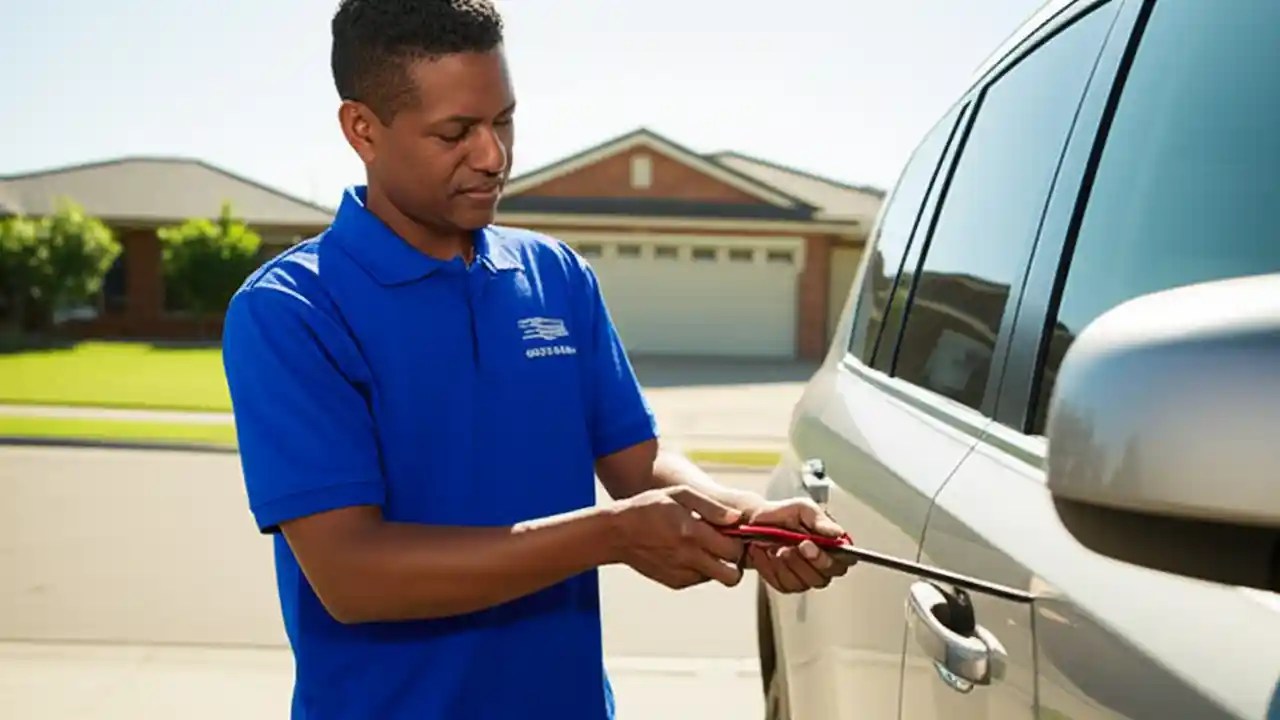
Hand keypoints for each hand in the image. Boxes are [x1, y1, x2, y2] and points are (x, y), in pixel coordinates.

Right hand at [609, 486, 746, 589]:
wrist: (616, 533)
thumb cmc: (648, 508)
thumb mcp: (679, 495)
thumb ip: (711, 507)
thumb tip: (736, 518)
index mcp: (692, 533)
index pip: (734, 550)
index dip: (739, 542)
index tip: (733, 533)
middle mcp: (689, 557)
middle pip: (732, 576)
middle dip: (735, 563)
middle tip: (726, 547)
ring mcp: (682, 573)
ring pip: (717, 578)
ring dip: (717, 565)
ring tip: (702, 546)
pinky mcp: (675, 582)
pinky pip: (699, 579)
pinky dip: (700, 568)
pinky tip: (686, 552)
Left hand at [743, 497, 852, 593]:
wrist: (754, 522)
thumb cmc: (782, 515)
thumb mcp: (802, 509)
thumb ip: (820, 520)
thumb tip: (838, 533)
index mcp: (831, 545)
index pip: (846, 559)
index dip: (834, 558)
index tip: (811, 544)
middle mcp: (821, 564)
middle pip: (824, 576)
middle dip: (807, 561)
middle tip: (794, 545)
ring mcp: (804, 576)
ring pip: (804, 582)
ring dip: (788, 564)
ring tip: (776, 546)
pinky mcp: (786, 584)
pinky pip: (784, 584)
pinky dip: (772, 568)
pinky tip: (767, 554)